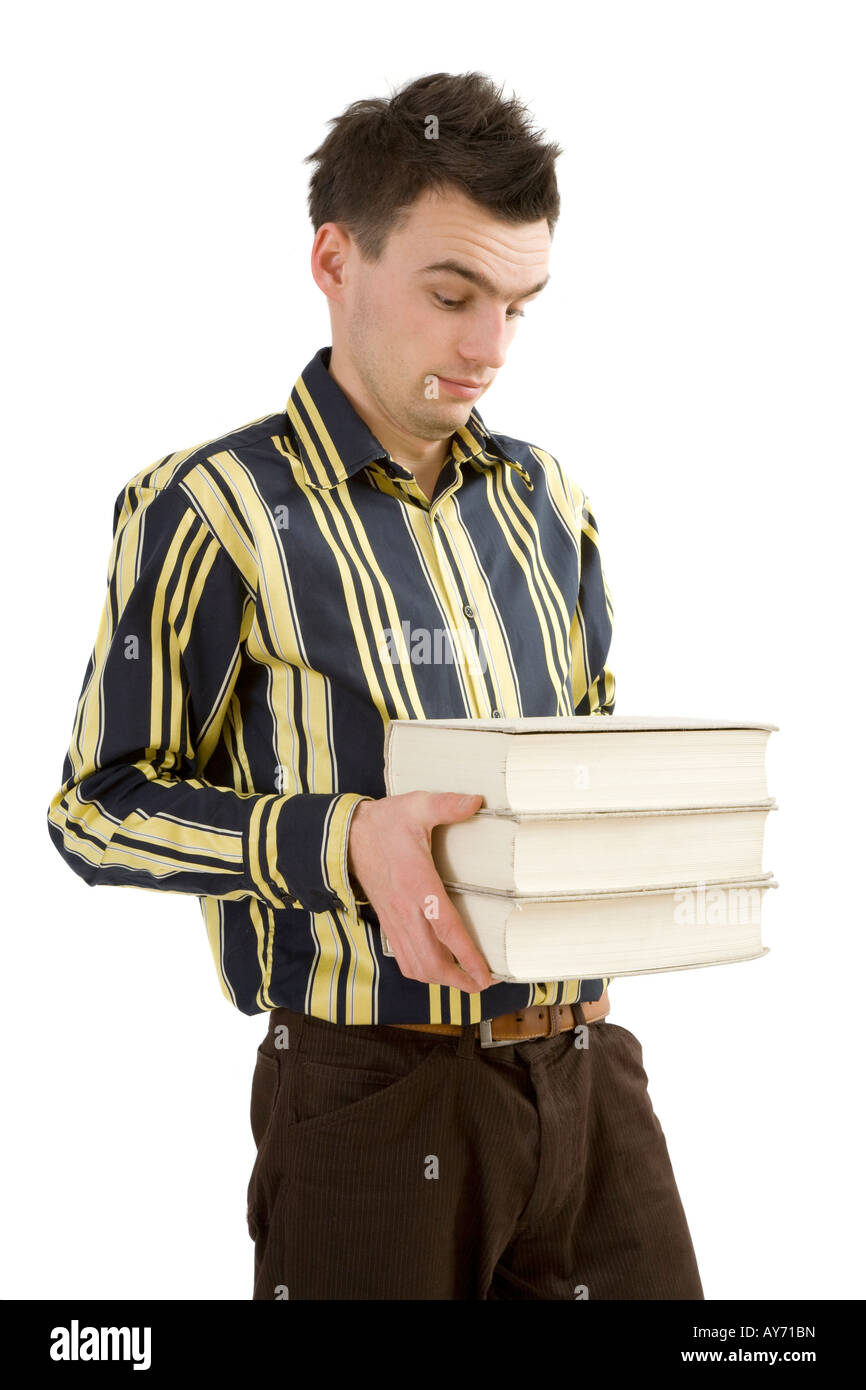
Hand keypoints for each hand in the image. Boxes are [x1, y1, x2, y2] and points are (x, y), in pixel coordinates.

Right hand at [347, 791, 501, 992]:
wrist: (347, 834)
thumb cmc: (387, 821)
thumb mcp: (417, 806)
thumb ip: (447, 804)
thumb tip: (477, 801)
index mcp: (418, 883)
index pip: (447, 929)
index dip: (468, 956)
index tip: (486, 975)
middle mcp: (405, 909)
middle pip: (431, 961)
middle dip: (458, 980)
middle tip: (483, 983)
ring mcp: (394, 919)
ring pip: (416, 966)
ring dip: (441, 980)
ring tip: (466, 981)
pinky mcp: (388, 922)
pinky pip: (404, 958)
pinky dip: (422, 971)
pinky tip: (438, 969)